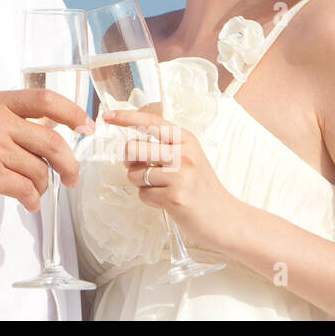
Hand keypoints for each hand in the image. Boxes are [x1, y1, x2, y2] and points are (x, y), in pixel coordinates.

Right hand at [0, 88, 95, 212]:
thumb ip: (8, 118)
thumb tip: (49, 129)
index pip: (45, 99)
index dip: (73, 112)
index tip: (86, 127)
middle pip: (52, 142)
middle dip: (70, 164)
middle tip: (72, 177)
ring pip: (39, 171)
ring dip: (43, 187)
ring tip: (35, 192)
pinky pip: (24, 191)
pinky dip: (32, 201)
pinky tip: (28, 203)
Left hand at [103, 108, 241, 250]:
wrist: (226, 219)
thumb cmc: (201, 189)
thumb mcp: (189, 158)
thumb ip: (164, 148)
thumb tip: (130, 147)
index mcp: (186, 140)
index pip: (151, 121)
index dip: (127, 118)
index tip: (108, 116)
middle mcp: (184, 154)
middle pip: (133, 148)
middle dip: (130, 162)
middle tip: (143, 170)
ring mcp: (180, 176)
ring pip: (134, 174)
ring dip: (141, 184)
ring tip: (162, 189)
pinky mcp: (175, 197)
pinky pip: (143, 194)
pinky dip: (150, 200)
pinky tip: (168, 202)